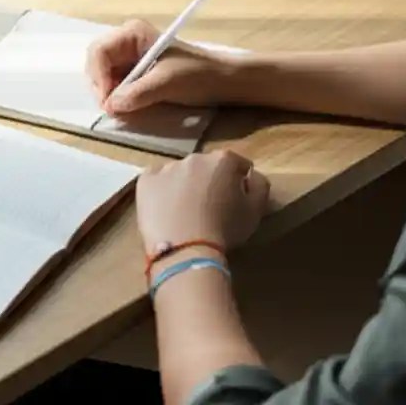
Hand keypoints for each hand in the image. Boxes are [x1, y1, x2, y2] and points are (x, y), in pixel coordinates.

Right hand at [86, 19, 238, 115]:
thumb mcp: (166, 83)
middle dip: (100, 86)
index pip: (99, 52)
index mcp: (133, 33)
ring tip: (121, 109)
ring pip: (102, 76)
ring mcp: (129, 57)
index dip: (99, 77)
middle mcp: (126, 42)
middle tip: (112, 109)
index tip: (108, 101)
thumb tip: (110, 106)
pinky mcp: (134, 72)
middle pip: (96, 63)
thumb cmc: (198, 75)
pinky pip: (113, 85)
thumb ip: (136, 93)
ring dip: (107, 94)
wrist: (223, 82)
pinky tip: (127, 106)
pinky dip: (116, 97)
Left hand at [136, 150, 270, 251]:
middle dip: (210, 180)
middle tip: (210, 206)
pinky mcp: (145, 180)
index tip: (236, 198)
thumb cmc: (225, 229)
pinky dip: (161, 190)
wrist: (184, 247)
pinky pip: (156, 180)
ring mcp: (166, 167)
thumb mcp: (256, 210)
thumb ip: (259, 185)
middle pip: (206, 166)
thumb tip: (251, 175)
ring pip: (179, 172)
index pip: (236, 164)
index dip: (238, 181)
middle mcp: (194, 157)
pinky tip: (165, 208)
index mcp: (223, 160)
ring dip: (185, 184)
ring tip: (185, 211)